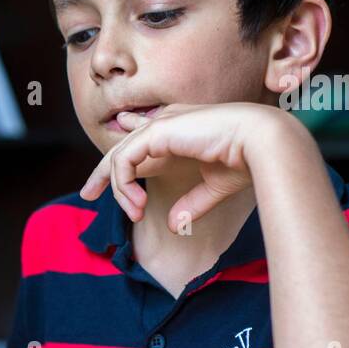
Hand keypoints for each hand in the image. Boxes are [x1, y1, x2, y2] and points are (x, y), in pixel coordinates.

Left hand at [80, 102, 292, 229]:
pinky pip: (123, 161)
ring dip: (120, 190)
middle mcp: (166, 122)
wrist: (261, 144)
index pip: (140, 139)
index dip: (122, 157)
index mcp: (179, 130)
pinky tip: (137, 205)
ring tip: (134, 213)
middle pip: (121, 147)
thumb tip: (175, 224)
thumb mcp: (213, 187)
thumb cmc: (246, 161)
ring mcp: (159, 125)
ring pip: (119, 158)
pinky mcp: (155, 132)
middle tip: (87, 195)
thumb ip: (192, 203)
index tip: (106, 180)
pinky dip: (124, 185)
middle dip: (102, 172)